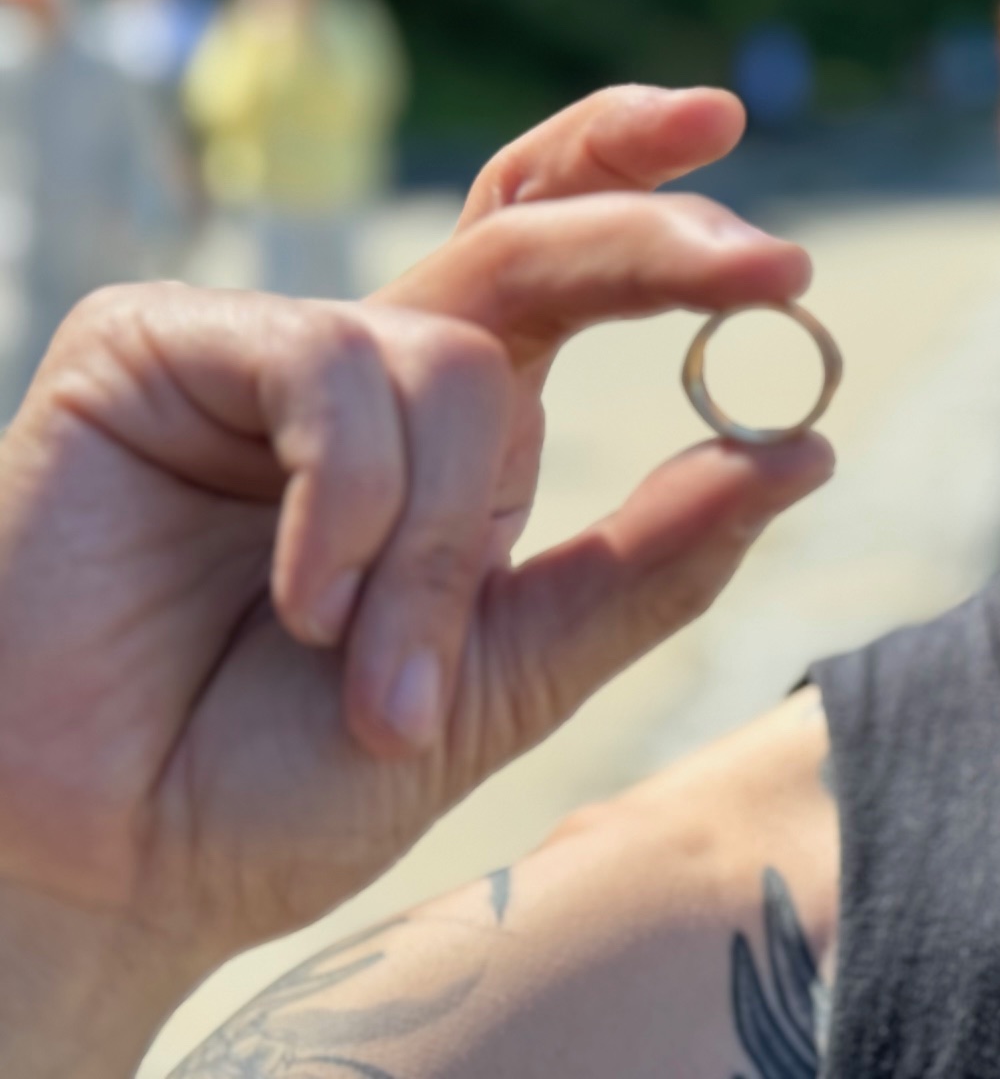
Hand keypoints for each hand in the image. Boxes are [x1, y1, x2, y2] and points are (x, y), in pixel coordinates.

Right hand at [0, 87, 831, 1064]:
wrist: (108, 865)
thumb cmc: (292, 778)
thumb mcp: (511, 674)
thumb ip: (649, 564)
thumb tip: (807, 451)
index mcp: (460, 439)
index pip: (569, 276)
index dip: (661, 216)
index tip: (788, 235)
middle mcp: (375, 376)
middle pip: (534, 236)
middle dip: (658, 241)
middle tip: (769, 265)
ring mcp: (264, 353)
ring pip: (451, 360)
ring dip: (442, 538)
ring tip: (374, 670)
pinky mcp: (154, 349)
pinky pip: (327, 372)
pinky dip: (348, 504)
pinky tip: (300, 603)